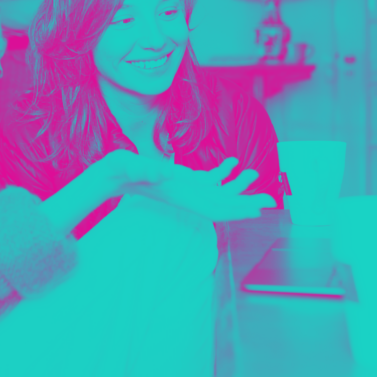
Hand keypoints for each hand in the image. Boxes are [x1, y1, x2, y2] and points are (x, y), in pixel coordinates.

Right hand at [99, 151, 275, 222]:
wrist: (106, 176)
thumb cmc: (116, 171)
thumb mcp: (128, 166)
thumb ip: (144, 169)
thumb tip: (160, 171)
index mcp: (178, 193)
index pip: (212, 207)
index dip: (235, 210)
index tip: (256, 212)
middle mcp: (184, 194)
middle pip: (221, 203)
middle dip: (245, 203)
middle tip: (270, 200)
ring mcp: (182, 187)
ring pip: (216, 191)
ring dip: (236, 187)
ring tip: (255, 177)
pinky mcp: (178, 179)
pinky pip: (206, 180)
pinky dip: (221, 175)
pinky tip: (231, 164)